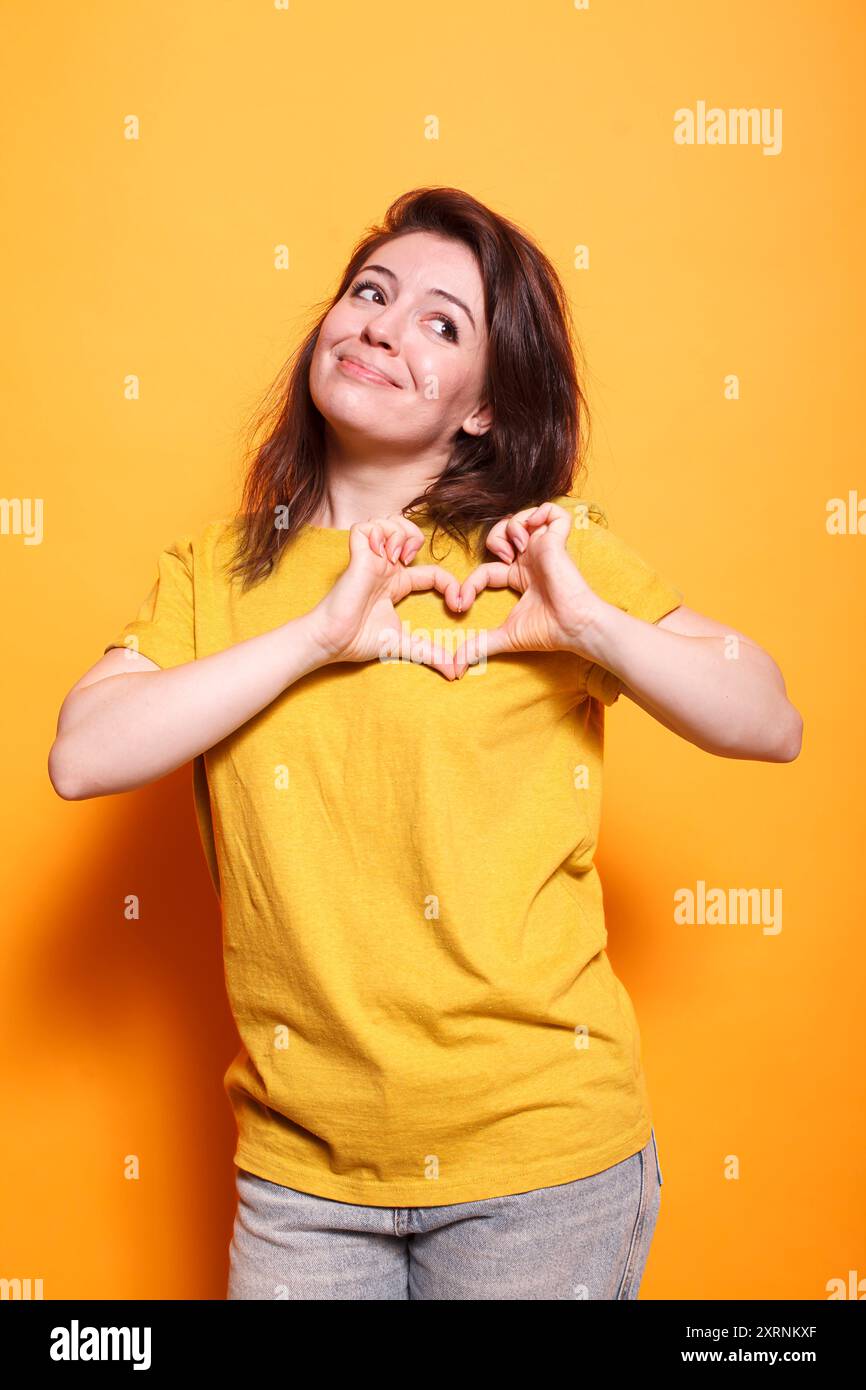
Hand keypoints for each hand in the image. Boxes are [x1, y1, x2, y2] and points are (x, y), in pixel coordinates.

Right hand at [308, 514, 464, 680]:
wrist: (333, 641)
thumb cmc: (358, 640)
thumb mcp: (403, 645)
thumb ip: (429, 654)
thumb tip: (455, 673)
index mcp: (397, 585)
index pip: (432, 571)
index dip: (450, 584)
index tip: (457, 606)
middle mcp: (386, 567)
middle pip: (408, 530)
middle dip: (419, 539)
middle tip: (418, 566)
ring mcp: (371, 559)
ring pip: (389, 522)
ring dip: (401, 534)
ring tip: (399, 558)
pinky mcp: (357, 557)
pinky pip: (366, 527)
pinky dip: (379, 534)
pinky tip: (384, 554)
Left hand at [454, 502, 602, 675]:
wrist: (573, 627)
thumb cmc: (548, 631)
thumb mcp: (506, 636)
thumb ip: (481, 646)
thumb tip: (457, 666)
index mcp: (519, 578)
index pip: (487, 569)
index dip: (470, 583)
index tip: (460, 603)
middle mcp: (531, 560)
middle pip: (504, 533)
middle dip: (492, 540)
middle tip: (497, 559)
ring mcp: (544, 548)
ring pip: (522, 518)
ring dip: (510, 527)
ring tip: (514, 547)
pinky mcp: (558, 541)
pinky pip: (553, 511)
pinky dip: (538, 513)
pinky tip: (528, 535)